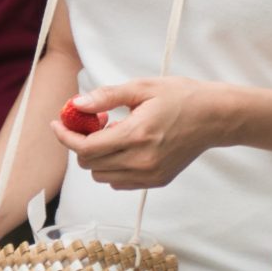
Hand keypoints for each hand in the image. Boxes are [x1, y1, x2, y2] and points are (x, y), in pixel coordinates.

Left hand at [52, 79, 222, 190]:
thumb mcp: (141, 88)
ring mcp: (150, 175)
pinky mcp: (157, 181)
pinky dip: (112, 168)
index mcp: (136, 135)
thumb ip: (107, 97)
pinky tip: (123, 147)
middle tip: (93, 122)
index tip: (57, 124)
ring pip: (103, 177)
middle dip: (81, 144)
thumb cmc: (180, 97)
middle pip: (90, 165)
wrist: (214, 117)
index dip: (66, 137)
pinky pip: (120, 182)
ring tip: (112, 133)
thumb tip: (77, 104)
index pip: (86, 148)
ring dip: (96, 157)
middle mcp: (142, 161)